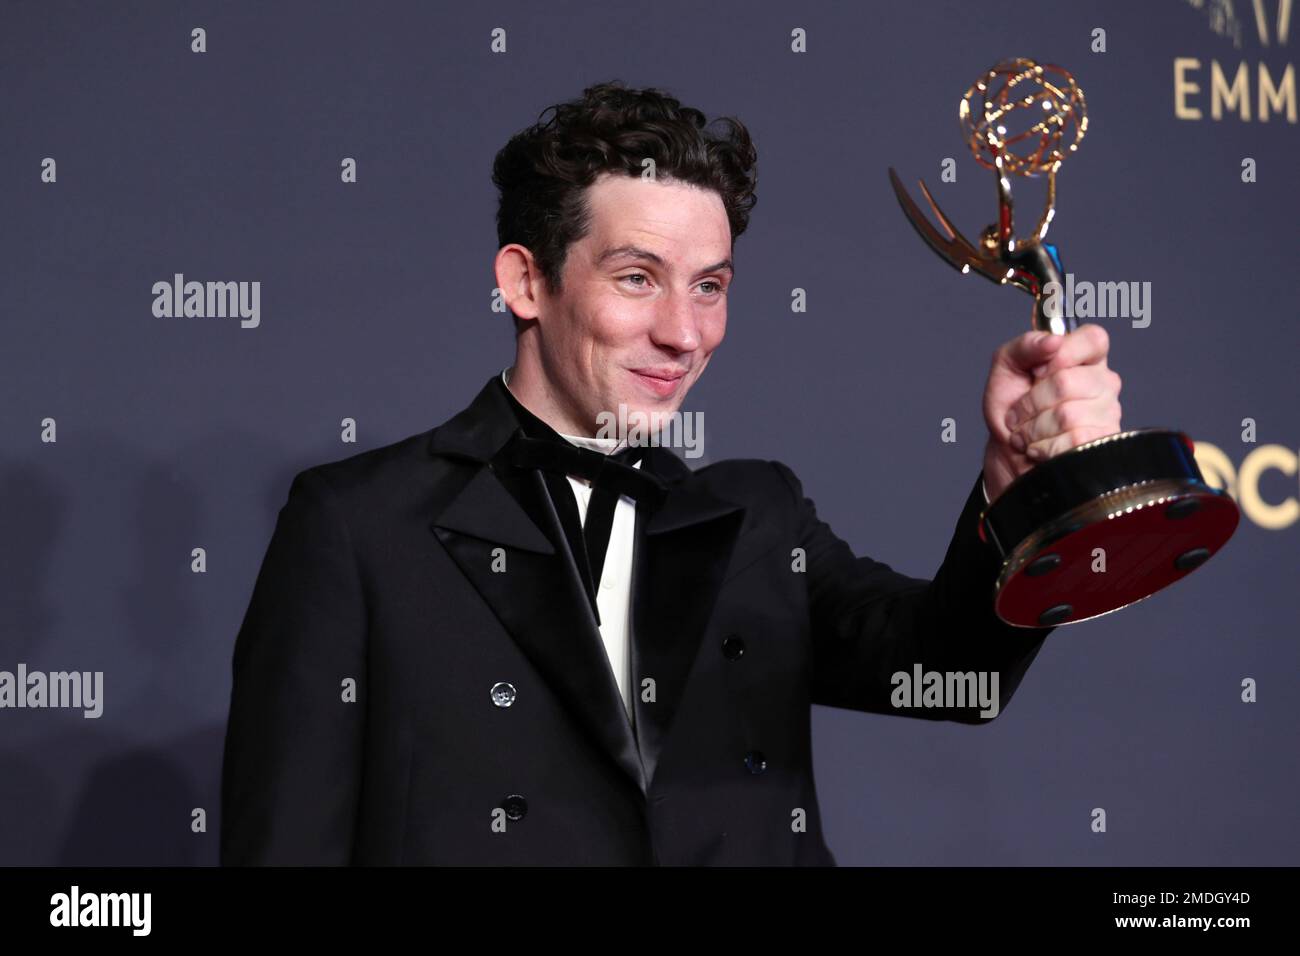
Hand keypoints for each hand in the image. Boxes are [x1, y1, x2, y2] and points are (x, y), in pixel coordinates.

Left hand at [981, 323, 1122, 502]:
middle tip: (1022, 411)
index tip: (1037, 371)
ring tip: (1028, 432)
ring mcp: (1108, 415)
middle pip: (1066, 382)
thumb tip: (1051, 340)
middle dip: (1031, 402)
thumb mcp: (1006, 368)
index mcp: (1085, 357)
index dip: (1060, 355)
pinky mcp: (1102, 444)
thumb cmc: (1011, 409)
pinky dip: (1045, 448)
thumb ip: (1024, 346)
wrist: (1008, 453)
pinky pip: (1073, 442)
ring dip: (1033, 429)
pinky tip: (1041, 448)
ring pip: (1067, 416)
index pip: (1093, 339)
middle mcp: (1103, 383)